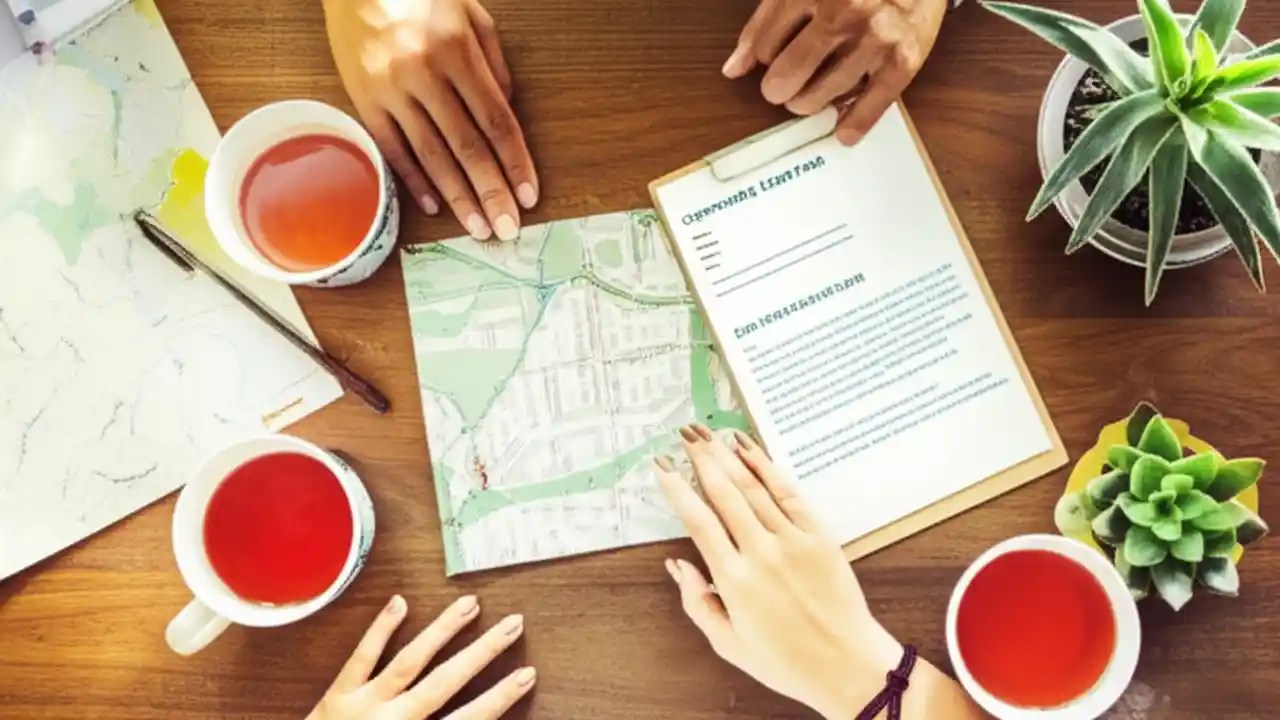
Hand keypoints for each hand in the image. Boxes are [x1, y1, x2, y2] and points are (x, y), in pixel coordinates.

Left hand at [307, 595, 534, 719]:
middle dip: (482, 652)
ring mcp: (363, 706)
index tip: (525, 674)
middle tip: (511, 624)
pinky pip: (361, 658)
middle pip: (446, 681)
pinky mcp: (336, 697)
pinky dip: (380, 629)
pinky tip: (399, 602)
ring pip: (410, 661)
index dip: (500, 697)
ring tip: (469, 604)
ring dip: (442, 631)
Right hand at [323, 0, 536, 240]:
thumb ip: (494, 62)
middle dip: (491, 192)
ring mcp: (390, 89)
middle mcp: (424, 73)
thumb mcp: (469, 12)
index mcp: (457, 50)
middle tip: (506, 230)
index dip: (516, 162)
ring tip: (477, 228)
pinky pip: (393, 148)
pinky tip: (434, 205)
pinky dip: (414, 180)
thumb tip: (507, 112)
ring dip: (458, 197)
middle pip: (467, 146)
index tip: (529, 196)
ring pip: (431, 155)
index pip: (496, 121)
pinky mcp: (363, 98)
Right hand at [654, 425, 900, 718]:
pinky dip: (768, 468)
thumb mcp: (728, 643)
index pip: (698, 521)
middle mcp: (761, 554)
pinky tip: (750, 451)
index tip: (662, 467)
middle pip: (723, 494)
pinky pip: (789, 494)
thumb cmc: (786, 661)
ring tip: (709, 434)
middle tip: (685, 435)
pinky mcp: (820, 537)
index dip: (677, 489)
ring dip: (728, 456)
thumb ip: (697, 602)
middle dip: (700, 459)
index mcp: (734, 581)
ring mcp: (793, 542)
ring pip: (753, 488)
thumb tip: (677, 565)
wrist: (847, 665)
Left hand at [723, 0, 947, 144]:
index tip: (775, 57)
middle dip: (779, 89)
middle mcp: (844, 14)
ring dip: (808, 103)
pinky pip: (870, 106)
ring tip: (811, 96)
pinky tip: (843, 133)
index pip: (766, 47)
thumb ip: (766, 21)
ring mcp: (874, 40)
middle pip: (787, 77)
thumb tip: (733, 68)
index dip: (765, 59)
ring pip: (819, 96)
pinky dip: (853, 125)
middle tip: (786, 86)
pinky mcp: (902, 61)